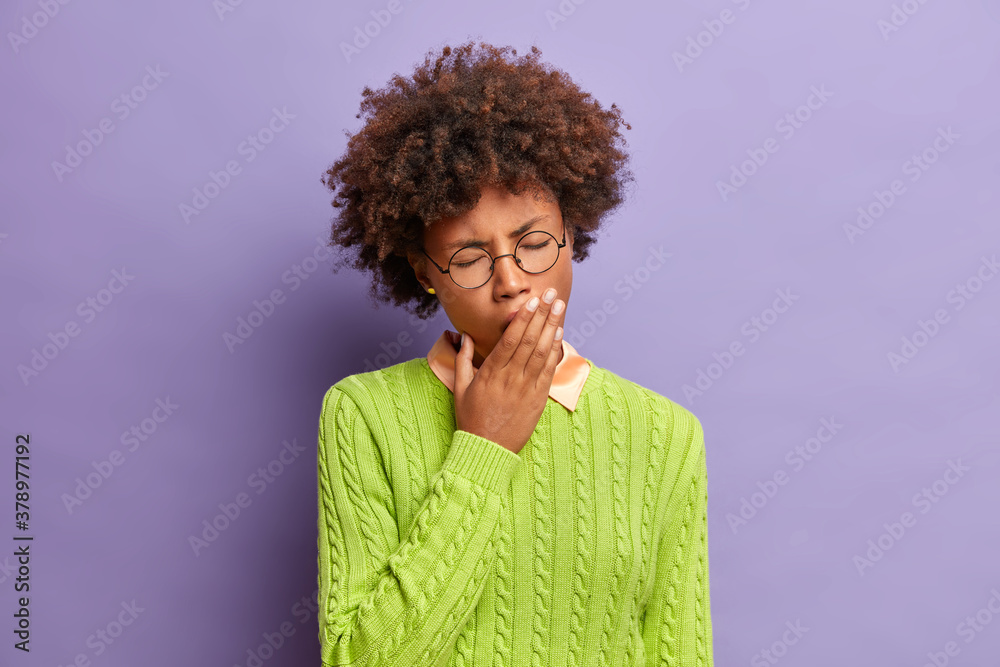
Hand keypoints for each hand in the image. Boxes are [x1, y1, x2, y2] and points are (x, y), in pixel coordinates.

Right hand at [453, 289, 565, 453]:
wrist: (487, 449)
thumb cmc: (471, 419)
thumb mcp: (460, 388)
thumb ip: (463, 360)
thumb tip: (464, 336)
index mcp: (490, 373)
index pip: (510, 339)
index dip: (523, 318)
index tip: (531, 300)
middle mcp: (510, 378)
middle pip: (529, 340)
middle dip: (541, 314)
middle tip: (551, 294)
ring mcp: (526, 388)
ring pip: (541, 352)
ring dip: (552, 327)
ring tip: (559, 306)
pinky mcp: (538, 399)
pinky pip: (548, 370)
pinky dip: (555, 351)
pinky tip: (560, 334)